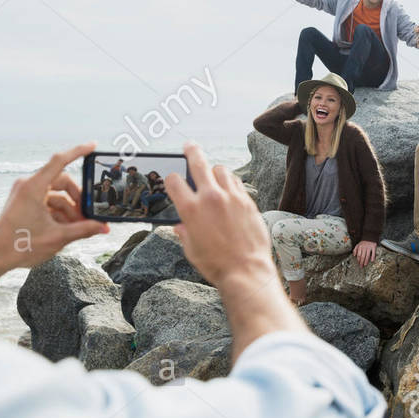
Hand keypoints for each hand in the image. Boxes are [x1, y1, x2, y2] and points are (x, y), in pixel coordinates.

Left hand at [0, 144, 108, 270]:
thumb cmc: (20, 246)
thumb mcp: (58, 237)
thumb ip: (84, 230)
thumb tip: (103, 228)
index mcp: (34, 187)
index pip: (60, 161)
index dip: (78, 151)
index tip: (93, 146)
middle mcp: (28, 185)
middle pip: (62, 182)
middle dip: (77, 198)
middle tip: (89, 215)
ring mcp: (25, 194)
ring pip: (56, 194)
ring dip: (69, 209)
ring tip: (78, 227)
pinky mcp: (23, 202)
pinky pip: (47, 201)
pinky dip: (58, 212)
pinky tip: (66, 228)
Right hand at [166, 143, 275, 289]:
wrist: (246, 271)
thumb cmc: (216, 264)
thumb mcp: (191, 250)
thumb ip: (184, 232)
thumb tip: (180, 226)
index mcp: (190, 209)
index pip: (174, 181)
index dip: (171, 179)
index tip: (173, 180)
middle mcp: (210, 198)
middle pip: (198, 162)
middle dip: (191, 151)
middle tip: (189, 146)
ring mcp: (231, 197)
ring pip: (221, 169)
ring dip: (214, 172)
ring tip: (213, 178)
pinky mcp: (247, 201)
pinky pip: (237, 182)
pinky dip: (231, 183)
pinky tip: (229, 190)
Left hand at [353, 240, 377, 268]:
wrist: (370, 236)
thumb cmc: (364, 242)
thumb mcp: (358, 244)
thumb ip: (355, 249)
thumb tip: (354, 255)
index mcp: (360, 247)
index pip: (358, 255)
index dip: (358, 260)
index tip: (359, 263)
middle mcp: (364, 247)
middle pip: (362, 256)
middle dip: (361, 262)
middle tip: (361, 266)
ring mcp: (369, 247)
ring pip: (367, 255)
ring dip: (366, 261)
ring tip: (365, 264)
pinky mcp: (373, 247)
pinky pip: (373, 253)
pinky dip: (373, 257)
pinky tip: (372, 260)